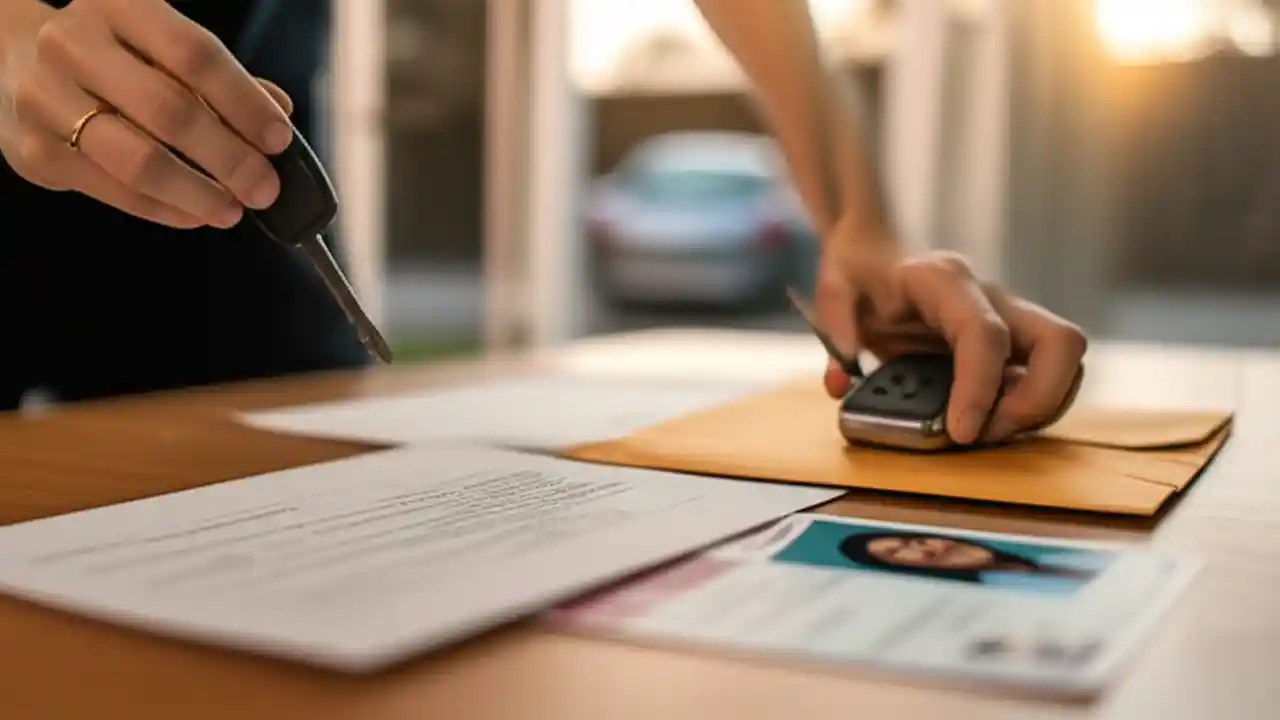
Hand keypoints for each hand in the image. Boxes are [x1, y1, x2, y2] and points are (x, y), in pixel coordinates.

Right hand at [0, 0, 294, 228]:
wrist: (8, 61)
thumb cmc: (107, 56)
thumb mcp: (157, 46)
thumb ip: (217, 77)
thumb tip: (279, 111)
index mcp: (116, 7)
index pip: (195, 55)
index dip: (244, 101)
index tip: (279, 139)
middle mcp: (73, 46)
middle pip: (170, 112)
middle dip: (229, 158)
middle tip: (265, 187)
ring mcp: (46, 101)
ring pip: (139, 161)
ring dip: (198, 193)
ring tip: (233, 209)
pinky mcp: (35, 154)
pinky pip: (116, 192)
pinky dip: (166, 210)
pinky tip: (196, 215)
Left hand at [814, 225, 1086, 444]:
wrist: (879, 248)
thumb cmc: (861, 269)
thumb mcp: (834, 285)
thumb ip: (835, 321)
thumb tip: (845, 374)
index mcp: (945, 280)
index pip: (984, 334)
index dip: (979, 387)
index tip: (961, 432)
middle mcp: (991, 295)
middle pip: (1060, 343)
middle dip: (1037, 401)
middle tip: (987, 433)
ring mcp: (1009, 316)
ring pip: (1065, 362)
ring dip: (1038, 409)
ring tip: (985, 433)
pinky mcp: (1013, 340)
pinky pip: (1046, 375)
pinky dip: (1030, 407)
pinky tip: (989, 423)